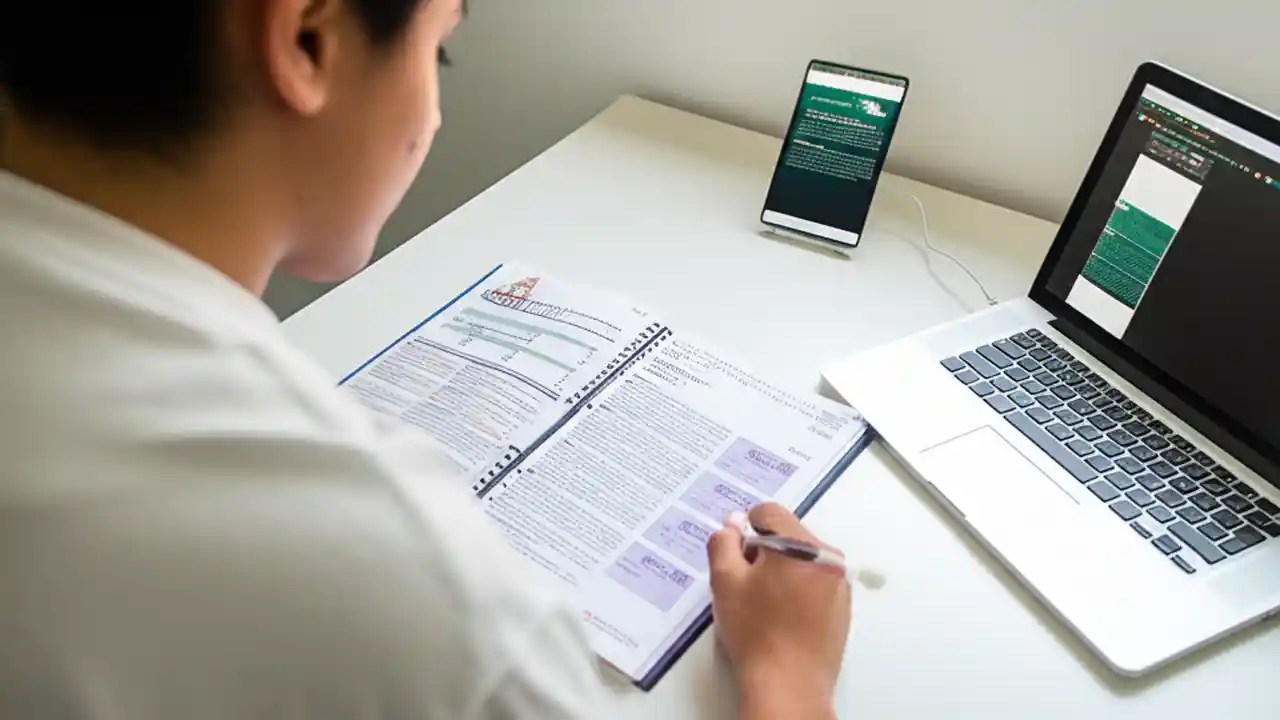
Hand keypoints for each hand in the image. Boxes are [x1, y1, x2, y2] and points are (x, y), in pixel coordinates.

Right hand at [707, 503, 850, 719]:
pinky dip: (799, 587)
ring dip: (784, 568)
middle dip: (766, 549)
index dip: (747, 526)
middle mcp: (828, 558)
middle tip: (747, 580)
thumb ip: (724, 544)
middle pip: (790, 534)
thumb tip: (731, 525)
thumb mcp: (725, 582)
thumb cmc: (755, 632)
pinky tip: (783, 614)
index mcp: (801, 546)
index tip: (737, 549)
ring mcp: (840, 583)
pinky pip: (817, 581)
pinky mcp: (843, 606)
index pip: (771, 512)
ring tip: (765, 600)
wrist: (789, 684)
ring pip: (804, 558)